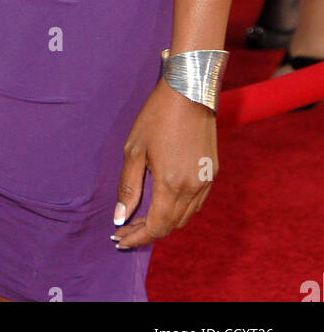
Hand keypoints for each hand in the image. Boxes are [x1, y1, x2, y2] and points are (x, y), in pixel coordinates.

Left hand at [111, 77, 216, 247]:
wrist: (189, 91)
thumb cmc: (157, 116)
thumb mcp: (134, 149)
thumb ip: (128, 186)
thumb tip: (120, 218)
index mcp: (171, 184)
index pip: (155, 227)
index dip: (137, 238)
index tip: (120, 240)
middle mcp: (192, 188)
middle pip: (171, 226)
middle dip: (147, 233)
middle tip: (126, 231)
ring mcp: (205, 182)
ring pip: (185, 217)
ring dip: (164, 223)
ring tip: (142, 220)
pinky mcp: (212, 172)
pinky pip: (196, 203)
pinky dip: (179, 210)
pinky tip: (164, 203)